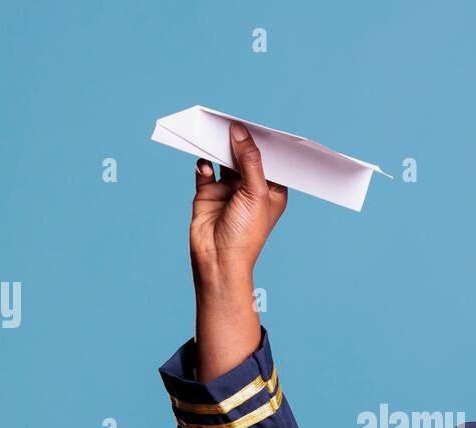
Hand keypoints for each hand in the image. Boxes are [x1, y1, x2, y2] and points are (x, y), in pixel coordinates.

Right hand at [189, 122, 287, 284]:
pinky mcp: (207, 192)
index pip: (270, 159)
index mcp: (271, 190)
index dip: (264, 142)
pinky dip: (204, 162)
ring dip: (219, 147)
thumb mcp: (255, 192)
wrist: (217, 259)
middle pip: (245, 155)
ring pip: (223, 159)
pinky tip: (205, 160)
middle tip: (233, 120)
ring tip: (214, 129)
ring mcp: (228, 189)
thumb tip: (240, 131)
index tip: (258, 123)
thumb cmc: (245, 233)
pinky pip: (205, 169)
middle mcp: (250, 187)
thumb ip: (249, 159)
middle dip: (239, 140)